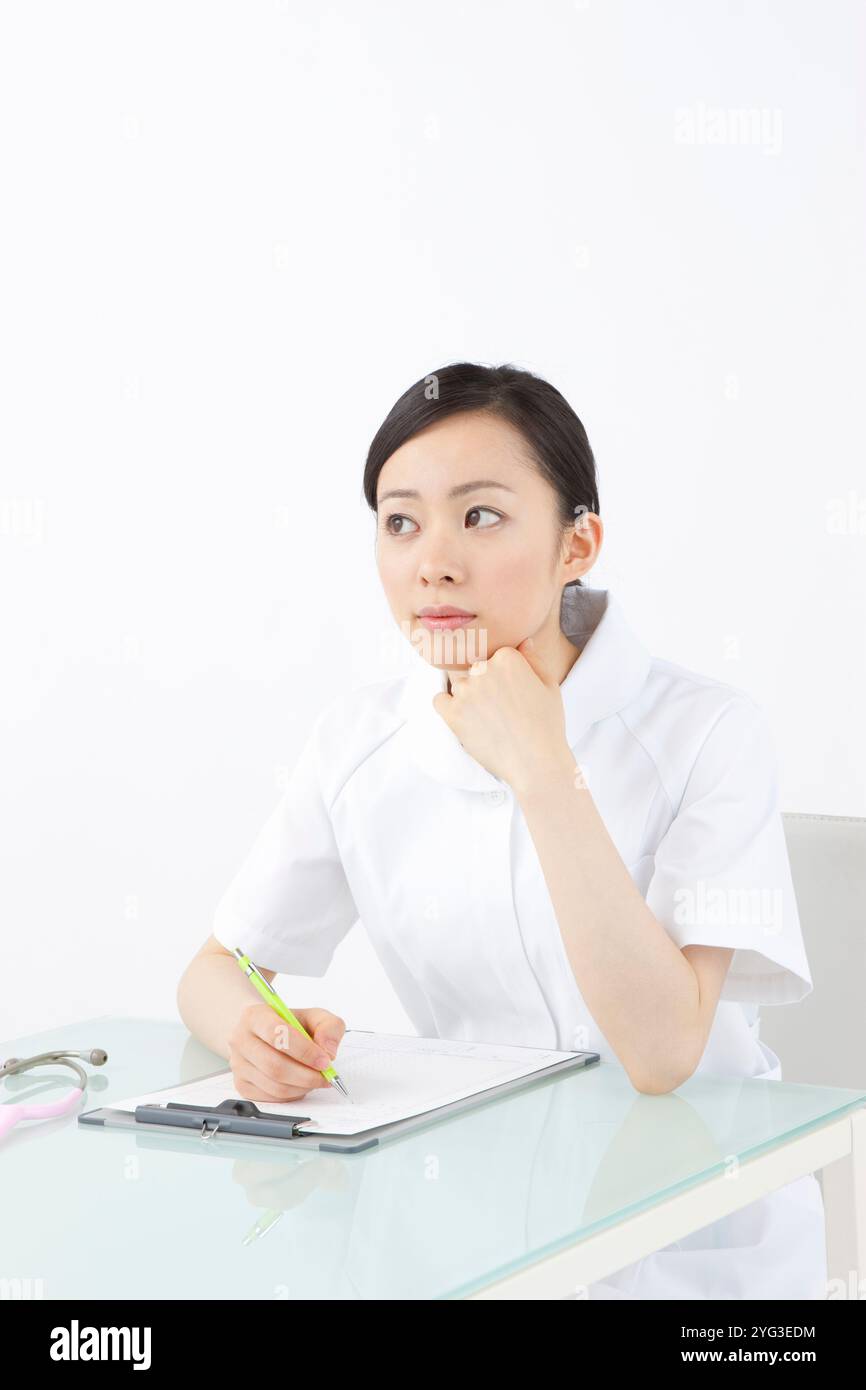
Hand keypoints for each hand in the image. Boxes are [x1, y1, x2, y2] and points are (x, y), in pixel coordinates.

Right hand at [228, 1004, 346, 1101]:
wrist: (264, 1032)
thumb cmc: (289, 1024)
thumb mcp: (313, 1016)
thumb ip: (328, 1027)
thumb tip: (328, 1051)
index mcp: (255, 1016)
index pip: (278, 1035)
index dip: (305, 1051)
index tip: (325, 1061)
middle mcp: (241, 1040)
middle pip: (274, 1066)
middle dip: (306, 1075)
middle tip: (325, 1077)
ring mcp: (238, 1064)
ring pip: (274, 1086)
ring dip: (302, 1087)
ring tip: (315, 1079)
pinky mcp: (241, 1085)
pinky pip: (270, 1098)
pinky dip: (292, 1095)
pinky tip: (300, 1084)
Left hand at [432, 638, 574, 791]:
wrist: (535, 762)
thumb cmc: (547, 725)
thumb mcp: (549, 686)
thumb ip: (534, 660)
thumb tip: (523, 641)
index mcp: (508, 658)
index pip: (496, 656)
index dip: (504, 676)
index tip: (512, 693)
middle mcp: (484, 669)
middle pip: (476, 669)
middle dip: (485, 684)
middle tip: (500, 709)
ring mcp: (466, 691)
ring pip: (458, 684)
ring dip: (468, 697)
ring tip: (487, 718)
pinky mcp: (452, 713)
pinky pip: (439, 700)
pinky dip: (448, 707)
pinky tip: (465, 719)